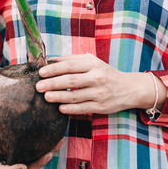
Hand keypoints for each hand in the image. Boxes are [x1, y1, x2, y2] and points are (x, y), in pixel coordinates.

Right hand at [0, 103, 63, 168]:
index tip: (22, 165)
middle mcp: (12, 158)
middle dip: (39, 164)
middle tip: (48, 154)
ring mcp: (23, 153)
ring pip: (38, 159)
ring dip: (49, 153)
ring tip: (58, 142)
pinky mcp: (32, 147)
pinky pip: (43, 149)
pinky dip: (52, 144)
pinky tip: (60, 134)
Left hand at [36, 53, 163, 115]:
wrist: (129, 88)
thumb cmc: (105, 73)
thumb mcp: (92, 62)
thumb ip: (73, 59)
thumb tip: (52, 60)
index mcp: (93, 64)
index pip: (70, 65)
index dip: (54, 69)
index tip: (41, 72)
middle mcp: (97, 78)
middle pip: (71, 80)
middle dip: (53, 83)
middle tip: (38, 86)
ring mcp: (99, 93)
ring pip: (76, 96)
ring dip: (59, 97)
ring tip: (46, 97)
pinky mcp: (101, 107)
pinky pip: (83, 108)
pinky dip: (71, 109)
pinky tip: (60, 108)